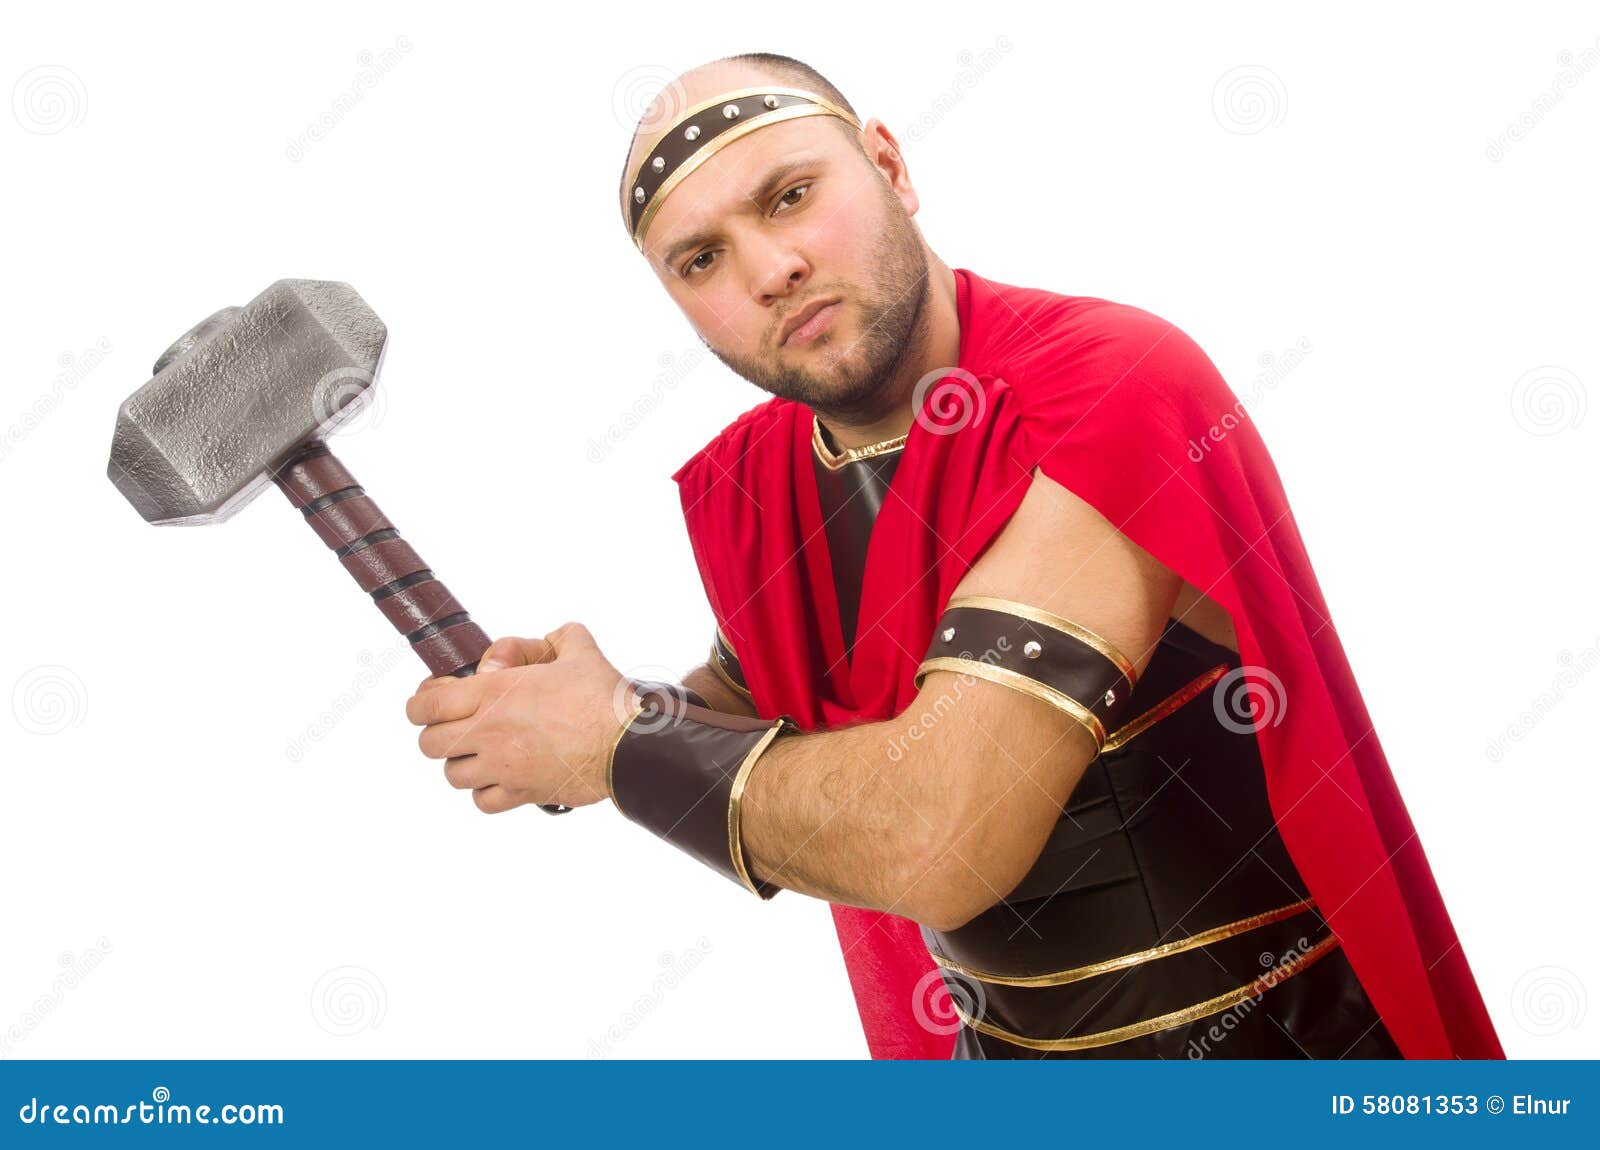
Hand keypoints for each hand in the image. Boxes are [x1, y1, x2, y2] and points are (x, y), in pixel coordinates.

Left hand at [405, 623, 632, 812]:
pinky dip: (485, 792)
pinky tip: (501, 778)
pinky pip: (482, 801)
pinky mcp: (521, 792)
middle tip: (458, 727)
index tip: (430, 702)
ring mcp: (502, 766)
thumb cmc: (603, 700)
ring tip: (481, 753)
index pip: (426, 705)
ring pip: (452, 775)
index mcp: (494, 692)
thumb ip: (557, 637)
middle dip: (438, 733)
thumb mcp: (580, 651)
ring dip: (462, 763)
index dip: (420, 704)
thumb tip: (547, 640)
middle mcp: (489, 731)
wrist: (626, 746)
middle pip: (430, 743)